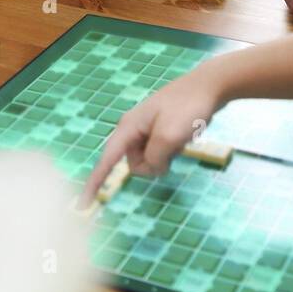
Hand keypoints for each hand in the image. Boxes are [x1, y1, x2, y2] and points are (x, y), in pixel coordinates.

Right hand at [78, 63, 224, 207]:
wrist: (210, 86)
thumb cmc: (188, 107)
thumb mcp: (169, 137)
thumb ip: (154, 158)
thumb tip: (153, 168)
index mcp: (128, 127)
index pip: (106, 160)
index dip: (94, 183)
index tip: (82, 205)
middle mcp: (133, 128)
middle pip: (134, 163)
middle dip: (152, 165)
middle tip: (173, 147)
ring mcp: (147, 129)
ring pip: (149, 159)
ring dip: (165, 157)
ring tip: (181, 138)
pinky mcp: (160, 130)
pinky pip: (160, 151)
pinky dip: (171, 150)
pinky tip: (184, 136)